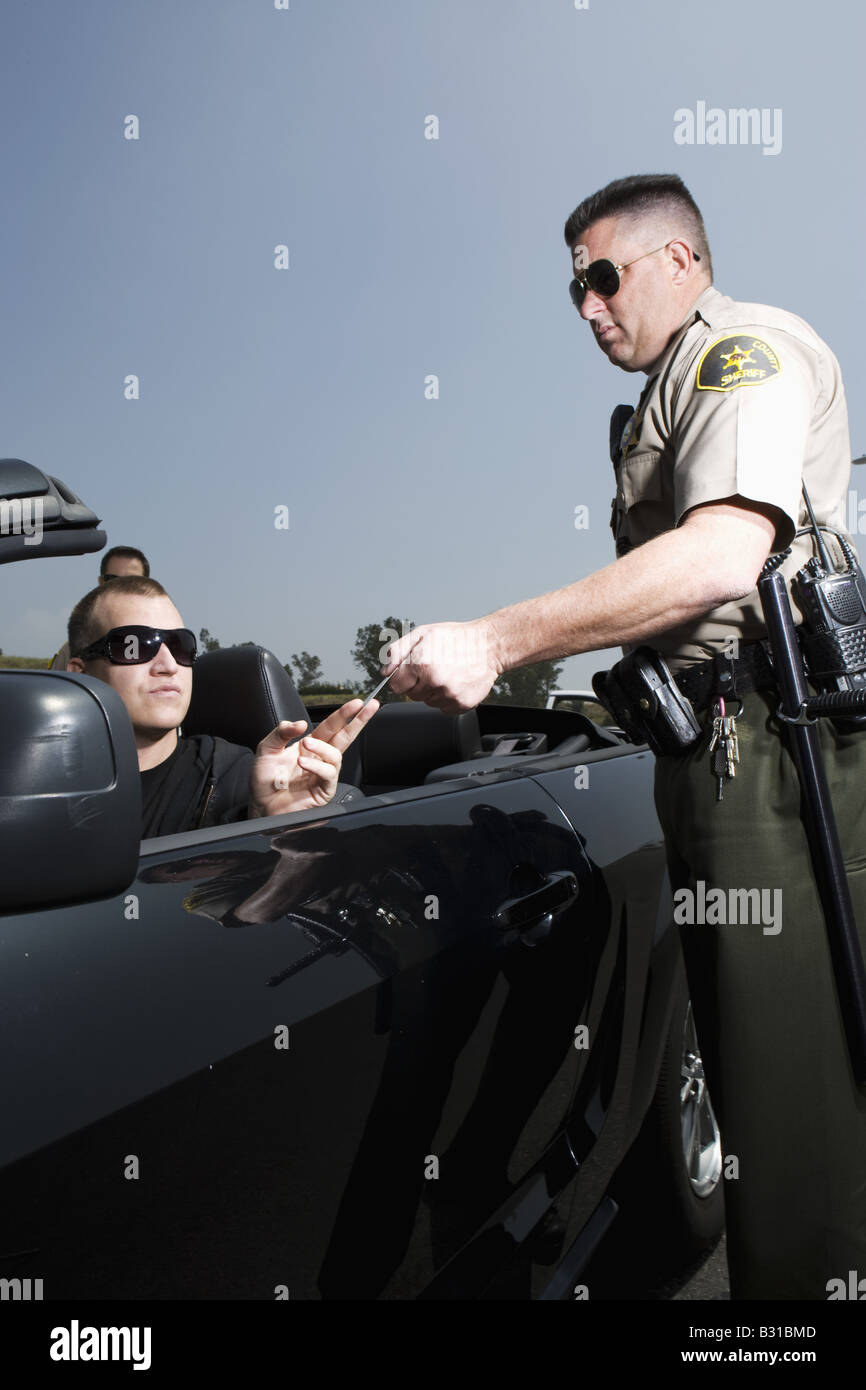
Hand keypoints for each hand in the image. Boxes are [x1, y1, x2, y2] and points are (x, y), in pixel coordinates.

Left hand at [247, 698, 379, 818]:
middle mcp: (319, 759)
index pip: (331, 726)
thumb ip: (281, 732)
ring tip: (307, 744)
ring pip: (335, 755)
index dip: (343, 714)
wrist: (261, 806)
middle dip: (358, 721)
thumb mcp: (267, 749)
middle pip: (344, 737)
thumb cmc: (265, 781)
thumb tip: (300, 723)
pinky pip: (328, 774)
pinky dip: (317, 766)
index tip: (357, 703)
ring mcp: (323, 775)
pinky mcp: (324, 790)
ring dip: (322, 747)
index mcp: (309, 746)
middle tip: (369, 706)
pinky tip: (303, 762)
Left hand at [383, 620, 499, 712]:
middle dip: (418, 683)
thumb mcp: (422, 634)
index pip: (396, 686)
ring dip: (433, 691)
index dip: (402, 678)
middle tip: (433, 668)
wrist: (488, 646)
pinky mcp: (461, 704)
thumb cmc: (456, 638)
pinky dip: (447, 698)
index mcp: (422, 664)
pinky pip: (443, 707)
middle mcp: (435, 682)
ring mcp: (449, 695)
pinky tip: (455, 682)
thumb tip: (385, 671)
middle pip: (411, 695)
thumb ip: (398, 651)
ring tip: (447, 673)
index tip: (410, 672)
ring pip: (428, 701)